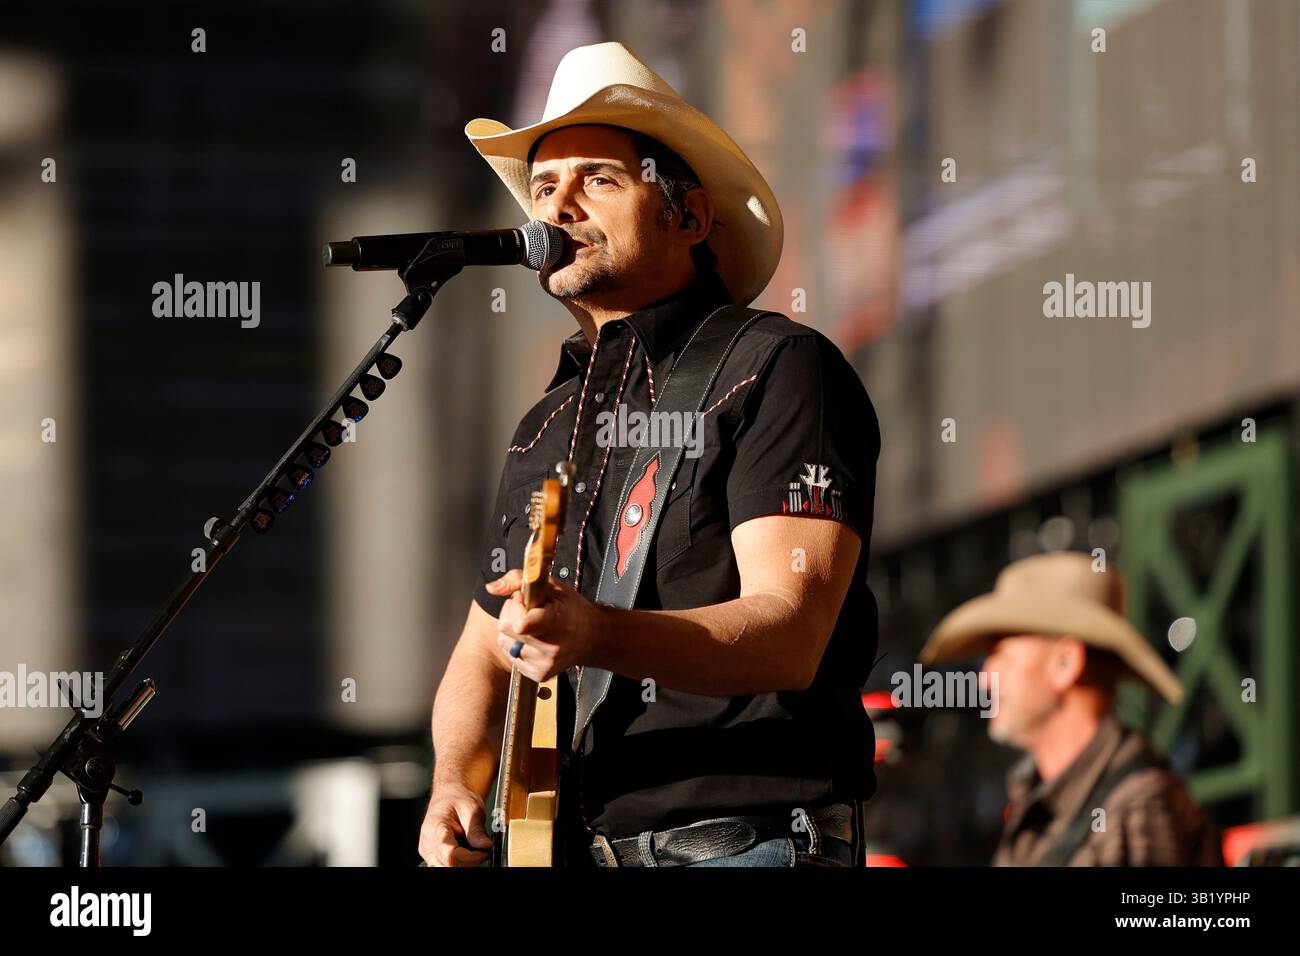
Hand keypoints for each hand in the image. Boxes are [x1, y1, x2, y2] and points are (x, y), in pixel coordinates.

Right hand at [419, 783, 492, 866]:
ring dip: (466, 862)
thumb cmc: (457, 799)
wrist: (448, 795)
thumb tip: (486, 846)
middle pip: (449, 865)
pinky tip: (466, 849)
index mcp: (434, 828)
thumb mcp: (472, 809)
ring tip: (474, 845)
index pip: (450, 855)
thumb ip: (477, 830)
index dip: (471, 857)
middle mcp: (427, 843)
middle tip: (483, 848)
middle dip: (470, 861)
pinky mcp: (433, 857)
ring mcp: (428, 852)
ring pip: (449, 868)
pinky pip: (448, 866)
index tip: (485, 849)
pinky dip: (461, 861)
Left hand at [486, 569, 603, 681]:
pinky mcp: (538, 674)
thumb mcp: (551, 585)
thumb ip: (518, 580)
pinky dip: (517, 645)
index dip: (516, 607)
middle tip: (528, 610)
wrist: (592, 637)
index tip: (525, 600)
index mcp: (556, 621)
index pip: (521, 624)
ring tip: (532, 626)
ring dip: (513, 631)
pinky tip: (533, 639)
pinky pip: (511, 655)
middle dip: (512, 613)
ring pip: (504, 642)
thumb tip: (492, 588)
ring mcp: (544, 663)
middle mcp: (551, 646)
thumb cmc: (572, 610)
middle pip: (506, 627)